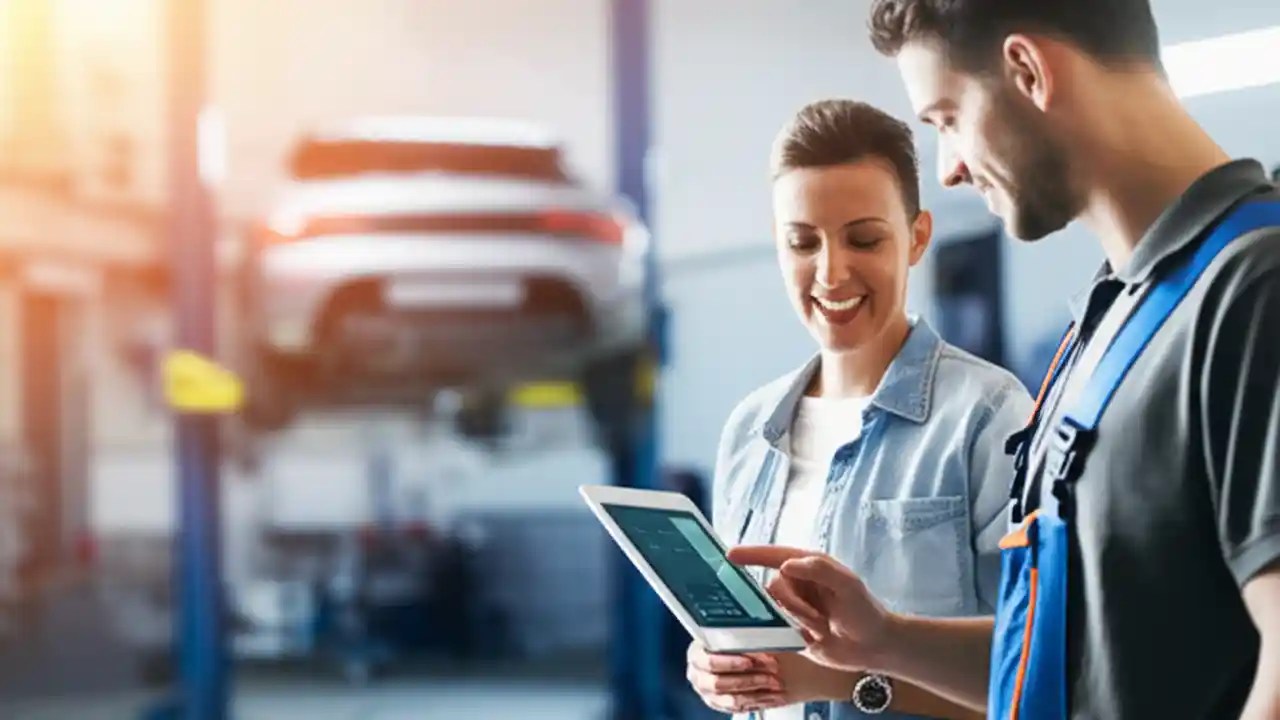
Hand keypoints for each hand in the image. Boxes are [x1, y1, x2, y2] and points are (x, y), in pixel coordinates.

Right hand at [686, 642, 787, 712]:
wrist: (728, 657)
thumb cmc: (728, 642)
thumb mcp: (730, 635)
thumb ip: (740, 638)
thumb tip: (759, 639)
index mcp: (696, 655)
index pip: (710, 662)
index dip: (731, 662)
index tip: (750, 661)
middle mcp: (698, 677)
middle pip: (720, 683)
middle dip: (749, 678)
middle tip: (772, 672)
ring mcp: (708, 694)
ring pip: (731, 698)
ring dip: (757, 691)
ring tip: (776, 683)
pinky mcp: (720, 705)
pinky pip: (739, 708)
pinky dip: (759, 701)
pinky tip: (773, 694)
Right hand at [728, 546, 895, 673]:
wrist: (873, 647)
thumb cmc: (865, 611)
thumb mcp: (848, 585)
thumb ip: (819, 570)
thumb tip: (786, 565)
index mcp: (808, 566)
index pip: (774, 556)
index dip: (751, 555)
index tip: (730, 555)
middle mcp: (797, 584)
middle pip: (773, 587)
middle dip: (793, 605)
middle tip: (819, 620)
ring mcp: (792, 608)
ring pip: (773, 610)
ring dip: (795, 621)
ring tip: (820, 630)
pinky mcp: (789, 630)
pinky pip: (775, 629)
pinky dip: (791, 634)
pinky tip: (811, 639)